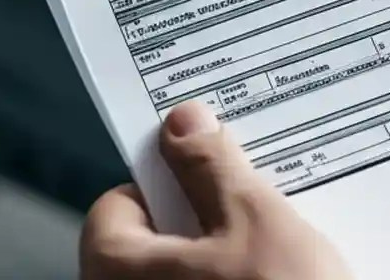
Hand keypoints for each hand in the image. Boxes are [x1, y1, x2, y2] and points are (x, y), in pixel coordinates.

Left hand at [81, 102, 351, 279]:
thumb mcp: (254, 217)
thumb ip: (211, 165)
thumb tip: (183, 124)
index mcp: (115, 272)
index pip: (115, 207)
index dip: (164, 184)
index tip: (208, 174)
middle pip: (149, 245)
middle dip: (202, 220)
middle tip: (253, 212)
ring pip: (182, 277)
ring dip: (224, 259)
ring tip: (274, 258)